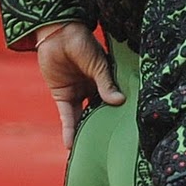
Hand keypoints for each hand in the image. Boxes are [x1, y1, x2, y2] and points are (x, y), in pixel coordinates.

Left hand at [33, 21, 124, 147]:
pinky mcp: (62, 95)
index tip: (129, 130)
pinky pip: (67, 115)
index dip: (122, 114)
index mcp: (107, 80)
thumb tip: (119, 102)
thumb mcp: (98, 64)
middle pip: (100, 112)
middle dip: (104, 128)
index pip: (116, 100)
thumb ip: (106, 84)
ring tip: (91, 153)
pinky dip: (68, 129)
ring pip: (84, 117)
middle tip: (111, 147)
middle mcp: (94, 89)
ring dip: (85, 133)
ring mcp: (78, 93)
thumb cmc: (81, 42)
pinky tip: (70, 145)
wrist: (56, 33)